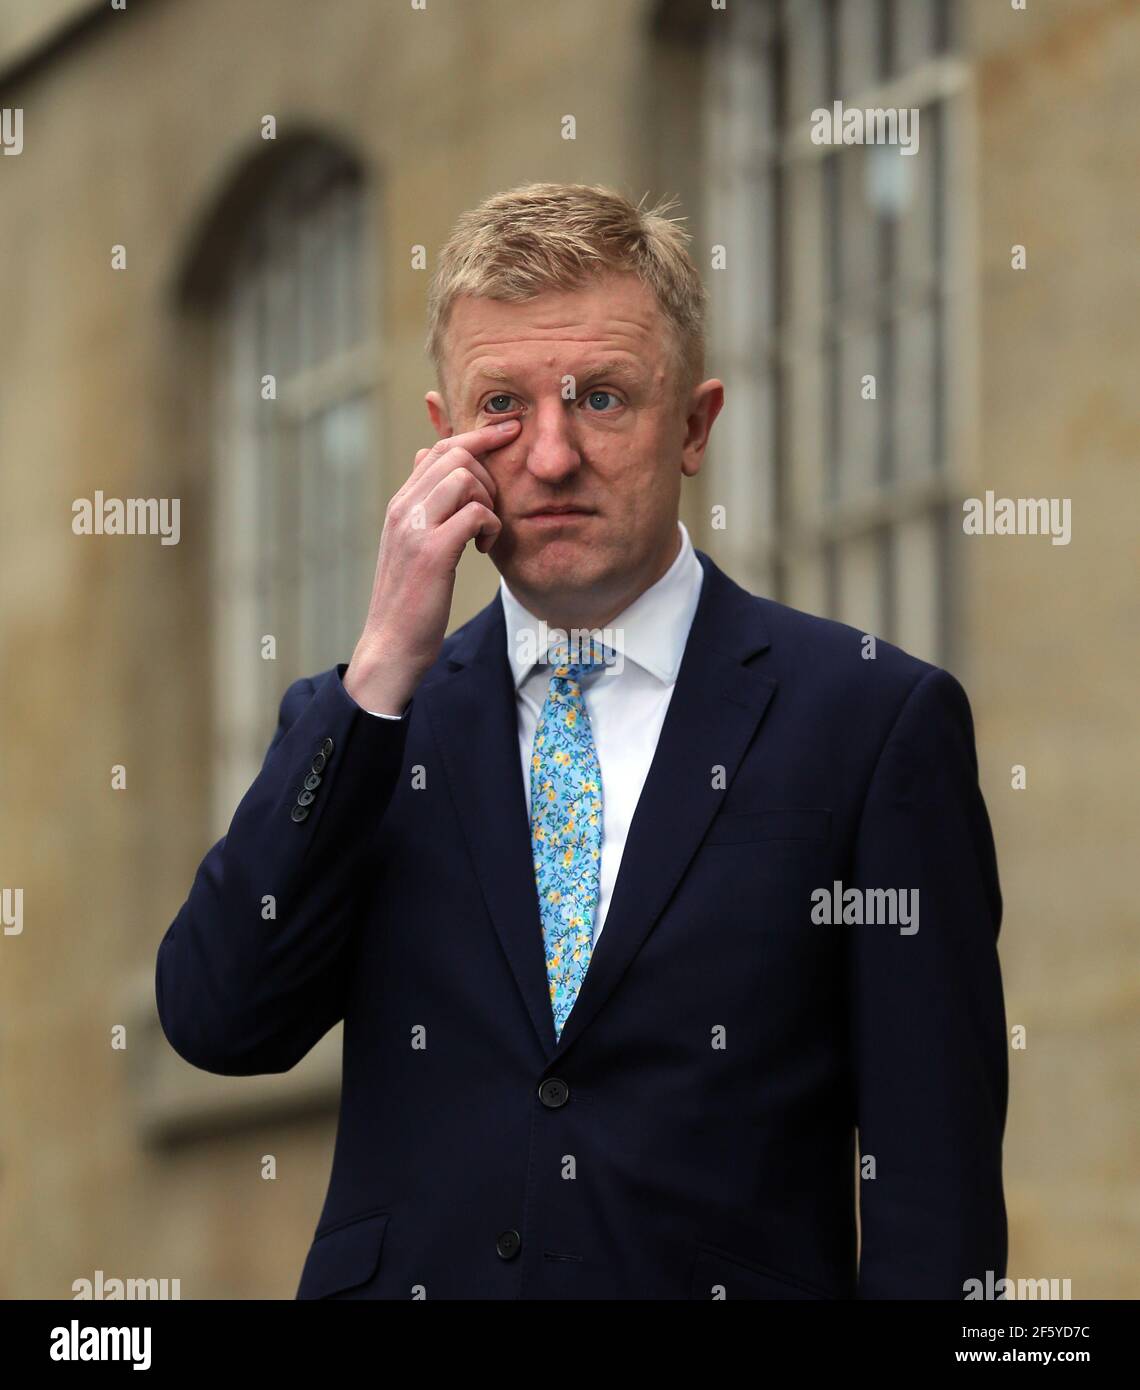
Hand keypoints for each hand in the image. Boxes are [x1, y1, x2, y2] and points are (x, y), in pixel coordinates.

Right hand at [344, 419, 519, 713]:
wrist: (391, 644)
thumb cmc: (411, 597)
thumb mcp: (411, 542)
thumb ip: (422, 501)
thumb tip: (427, 456)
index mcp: (400, 504)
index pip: (441, 448)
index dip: (479, 435)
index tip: (511, 432)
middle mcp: (403, 508)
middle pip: (456, 455)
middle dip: (489, 474)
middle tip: (493, 510)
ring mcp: (415, 528)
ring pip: (466, 478)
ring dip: (489, 500)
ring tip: (486, 532)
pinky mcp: (432, 552)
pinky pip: (476, 513)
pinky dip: (491, 525)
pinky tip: (483, 548)